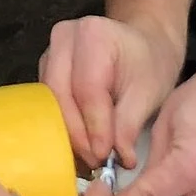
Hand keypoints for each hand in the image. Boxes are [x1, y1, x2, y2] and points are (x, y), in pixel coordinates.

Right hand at [39, 12, 181, 173]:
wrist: (145, 44)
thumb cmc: (149, 63)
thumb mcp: (149, 93)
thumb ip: (129, 125)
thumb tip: (118, 157)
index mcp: (94, 35)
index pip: (87, 89)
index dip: (94, 126)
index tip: (104, 155)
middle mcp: (64, 38)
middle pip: (60, 95)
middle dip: (78, 134)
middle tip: (96, 161)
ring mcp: (51, 53)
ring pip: (50, 101)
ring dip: (68, 133)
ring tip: (90, 157)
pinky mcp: (46, 69)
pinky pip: (48, 102)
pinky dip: (63, 125)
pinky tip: (81, 144)